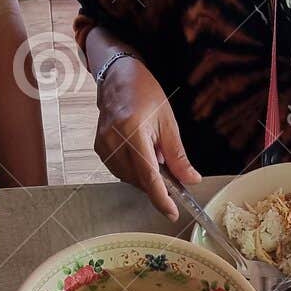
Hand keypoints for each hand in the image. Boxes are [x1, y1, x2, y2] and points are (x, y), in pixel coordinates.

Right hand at [93, 56, 199, 220]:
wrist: (117, 77)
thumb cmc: (144, 94)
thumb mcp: (168, 122)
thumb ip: (178, 155)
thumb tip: (191, 180)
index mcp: (133, 132)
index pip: (148, 176)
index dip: (161, 198)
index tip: (172, 213)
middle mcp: (114, 141)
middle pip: (139, 180)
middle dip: (157, 185)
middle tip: (172, 177)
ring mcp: (103, 146)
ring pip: (129, 178)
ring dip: (145, 177)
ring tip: (154, 155)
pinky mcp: (99, 149)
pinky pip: (120, 171)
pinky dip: (134, 170)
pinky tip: (141, 155)